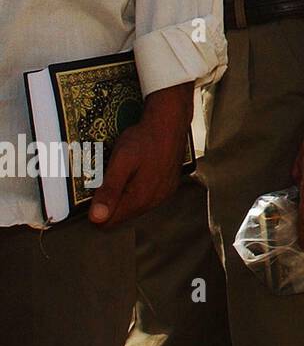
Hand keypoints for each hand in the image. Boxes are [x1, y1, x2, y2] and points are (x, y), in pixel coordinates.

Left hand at [90, 81, 192, 226]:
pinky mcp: (169, 187)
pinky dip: (137, 190)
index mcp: (140, 199)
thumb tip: (96, 218)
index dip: (95, 209)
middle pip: (120, 216)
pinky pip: (147, 199)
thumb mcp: (121, 161)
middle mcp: (154, 202)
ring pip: (133, 208)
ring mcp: (163, 195)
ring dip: (123, 196)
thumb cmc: (144, 139)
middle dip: (109, 202)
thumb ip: (110, 190)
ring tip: (121, 172)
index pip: (107, 223)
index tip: (92, 190)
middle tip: (106, 177)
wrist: (170, 123)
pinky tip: (136, 172)